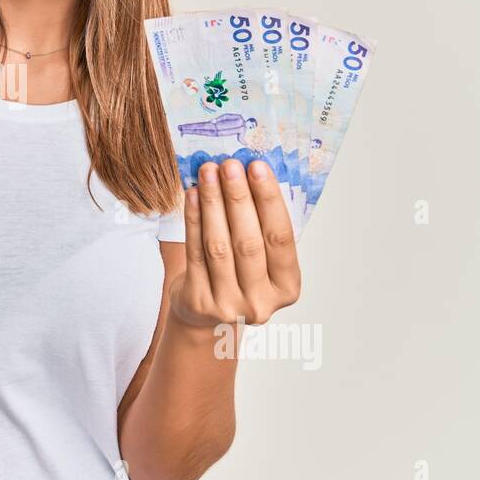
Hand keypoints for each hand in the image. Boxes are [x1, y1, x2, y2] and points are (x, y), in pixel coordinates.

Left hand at [170, 158, 301, 337]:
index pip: (280, 238)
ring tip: (208, 172)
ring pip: (219, 245)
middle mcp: (261, 302)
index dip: (269, 200)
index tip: (258, 167)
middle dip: (238, 198)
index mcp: (287, 287)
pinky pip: (194, 252)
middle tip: (230, 165)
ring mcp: (229, 305)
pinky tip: (192, 195)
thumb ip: (261, 226)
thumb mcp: (261, 260)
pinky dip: (193, 220)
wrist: (205, 315)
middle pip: (248, 241)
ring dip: (212, 203)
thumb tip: (248, 173)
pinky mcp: (199, 301)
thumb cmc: (239, 275)